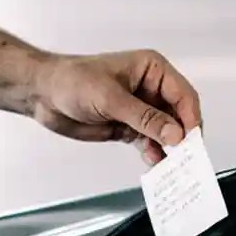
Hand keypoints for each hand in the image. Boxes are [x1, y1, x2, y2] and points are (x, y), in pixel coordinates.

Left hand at [29, 49, 202, 164]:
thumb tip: (175, 134)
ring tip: (170, 166)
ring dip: (169, 149)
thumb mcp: (111, 99)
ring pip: (166, 132)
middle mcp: (152, 88)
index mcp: (152, 69)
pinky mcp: (130, 127)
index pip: (183, 95)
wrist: (44, 94)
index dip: (190, 118)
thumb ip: (145, 118)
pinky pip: (150, 142)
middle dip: (182, 136)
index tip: (191, 140)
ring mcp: (142, 109)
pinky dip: (154, 153)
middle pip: (179, 115)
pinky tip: (155, 164)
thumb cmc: (73, 82)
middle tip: (184, 158)